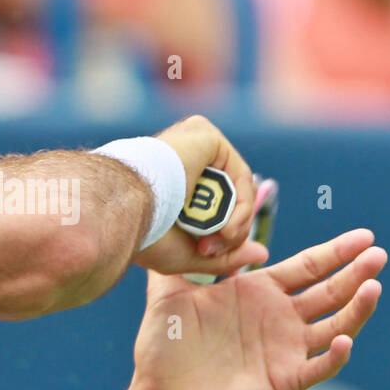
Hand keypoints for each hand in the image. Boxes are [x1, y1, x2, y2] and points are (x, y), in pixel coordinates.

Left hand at [120, 229, 386, 389]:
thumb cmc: (163, 350)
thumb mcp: (168, 294)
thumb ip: (179, 260)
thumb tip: (180, 221)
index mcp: (259, 293)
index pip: (308, 267)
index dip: (337, 251)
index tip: (366, 235)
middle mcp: (279, 319)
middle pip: (329, 291)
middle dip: (356, 272)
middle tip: (378, 254)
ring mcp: (285, 351)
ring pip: (333, 326)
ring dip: (356, 309)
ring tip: (373, 287)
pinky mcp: (283, 382)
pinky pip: (317, 368)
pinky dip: (333, 356)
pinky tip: (343, 341)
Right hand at [134, 115, 257, 274]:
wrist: (127, 211)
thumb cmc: (146, 234)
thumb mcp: (189, 254)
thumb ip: (225, 254)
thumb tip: (262, 253)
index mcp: (170, 180)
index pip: (213, 205)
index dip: (222, 232)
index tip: (208, 252)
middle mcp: (182, 157)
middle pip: (229, 197)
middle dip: (230, 230)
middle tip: (209, 249)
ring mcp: (194, 142)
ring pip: (237, 188)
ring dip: (237, 222)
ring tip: (217, 240)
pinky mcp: (206, 135)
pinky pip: (238, 174)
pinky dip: (241, 205)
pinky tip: (225, 225)